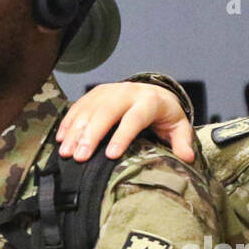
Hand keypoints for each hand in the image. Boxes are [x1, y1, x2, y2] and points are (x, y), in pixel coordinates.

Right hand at [56, 82, 194, 163]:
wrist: (155, 92)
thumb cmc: (165, 114)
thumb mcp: (178, 126)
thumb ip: (182, 142)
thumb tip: (187, 158)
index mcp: (149, 102)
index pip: (134, 118)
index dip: (122, 136)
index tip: (110, 155)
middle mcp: (127, 93)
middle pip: (106, 112)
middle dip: (91, 135)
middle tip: (80, 156)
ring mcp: (109, 91)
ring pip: (89, 108)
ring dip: (75, 130)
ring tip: (67, 152)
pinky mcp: (96, 93)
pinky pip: (79, 105)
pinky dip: (69, 122)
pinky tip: (62, 139)